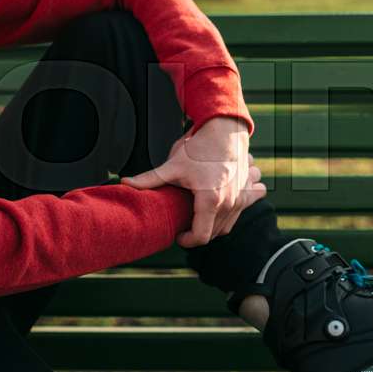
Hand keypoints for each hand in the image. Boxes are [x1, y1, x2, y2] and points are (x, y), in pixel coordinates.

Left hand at [120, 116, 265, 247]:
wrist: (227, 130)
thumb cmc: (202, 147)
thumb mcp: (174, 165)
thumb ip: (150, 179)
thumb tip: (126, 183)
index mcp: (210, 201)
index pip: (200, 237)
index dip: (187, 241)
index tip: (178, 235)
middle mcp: (229, 203)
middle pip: (212, 234)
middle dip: (197, 233)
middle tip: (183, 224)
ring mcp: (240, 199)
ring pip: (225, 227)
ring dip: (211, 227)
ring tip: (197, 218)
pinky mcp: (246, 194)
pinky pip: (237, 216)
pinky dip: (226, 218)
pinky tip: (216, 210)